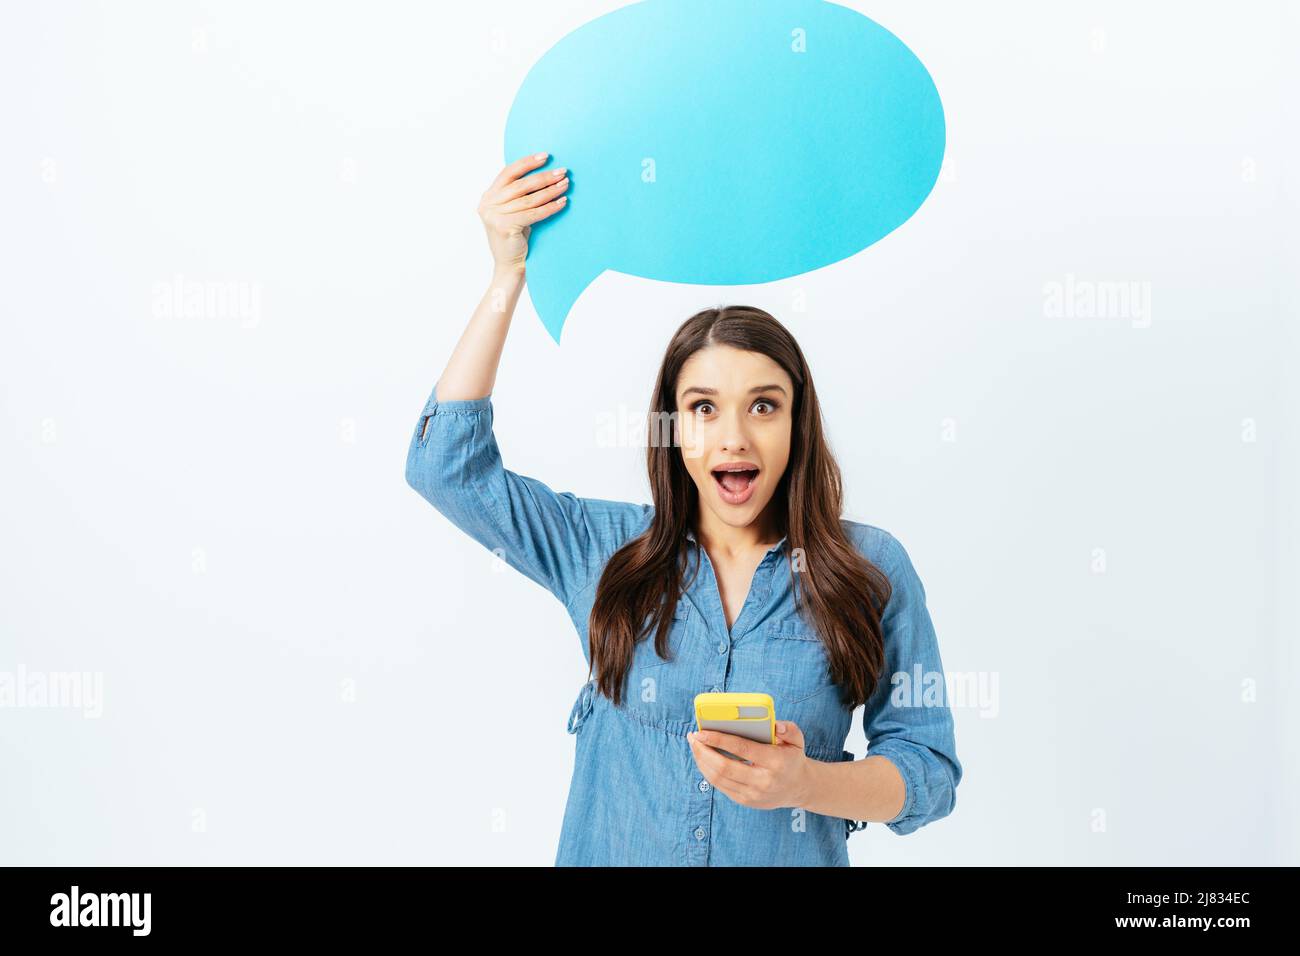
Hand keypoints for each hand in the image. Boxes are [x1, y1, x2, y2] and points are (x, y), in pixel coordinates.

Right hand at [478, 152, 569, 275]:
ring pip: (528, 199)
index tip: (546, 156)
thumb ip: (518, 194)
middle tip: (563, 171)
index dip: (527, 163)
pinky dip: (550, 207)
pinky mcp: (504, 226)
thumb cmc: (516, 238)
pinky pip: (533, 213)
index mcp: (488, 197)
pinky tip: (563, 202)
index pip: (508, 173)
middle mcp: (487, 204)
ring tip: (566, 184)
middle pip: (520, 185)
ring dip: (550, 190)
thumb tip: (543, 172)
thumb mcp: (513, 211)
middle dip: (544, 177)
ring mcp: (493, 215)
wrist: (510, 266)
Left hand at [687, 720, 815, 810]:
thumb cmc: (792, 758)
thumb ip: (788, 729)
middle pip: (724, 767)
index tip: (701, 731)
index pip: (741, 749)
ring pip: (718, 779)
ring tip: (695, 746)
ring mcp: (753, 794)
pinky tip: (703, 759)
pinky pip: (720, 786)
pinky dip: (708, 772)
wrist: (798, 788)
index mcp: (775, 762)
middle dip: (704, 751)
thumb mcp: (797, 740)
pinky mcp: (745, 801)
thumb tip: (775, 724)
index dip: (718, 739)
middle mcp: (763, 781)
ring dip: (702, 761)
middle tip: (693, 737)